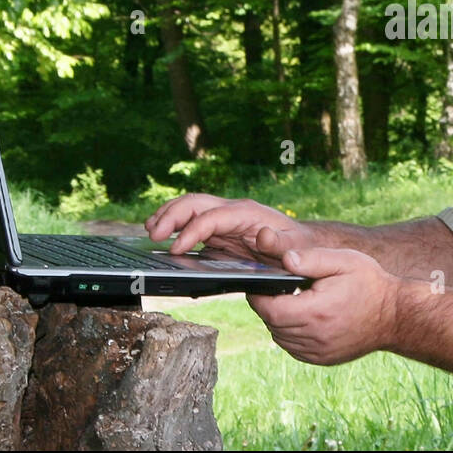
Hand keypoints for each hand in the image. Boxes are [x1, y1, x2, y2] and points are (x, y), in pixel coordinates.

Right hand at [144, 194, 312, 263]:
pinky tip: (162, 237)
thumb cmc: (299, 247)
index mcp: (248, 213)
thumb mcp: (296, 247)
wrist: (303, 245)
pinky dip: (175, 227)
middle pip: (195, 204)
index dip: (192, 231)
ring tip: (149, 229)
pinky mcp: (220, 232)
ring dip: (168, 216)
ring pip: (190, 209)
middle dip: (171, 216)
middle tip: (153, 235)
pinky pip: (193, 224)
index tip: (176, 249)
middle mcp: (233, 211)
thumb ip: (280, 244)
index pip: (212, 217)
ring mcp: (225, 220)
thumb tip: (263, 236)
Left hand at [247, 247, 400, 365]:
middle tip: (272, 289)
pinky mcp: (323, 359)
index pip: (270, 309)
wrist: (395, 315)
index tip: (258, 284)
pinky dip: (290, 334)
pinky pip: (293, 348)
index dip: (258, 297)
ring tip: (287, 302)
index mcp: (316, 311)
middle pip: (272, 324)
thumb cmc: (369, 283)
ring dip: (277, 321)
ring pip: (280, 338)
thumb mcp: (344, 260)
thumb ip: (311, 258)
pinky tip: (300, 318)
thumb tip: (284, 259)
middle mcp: (315, 336)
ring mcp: (318, 351)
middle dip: (267, 306)